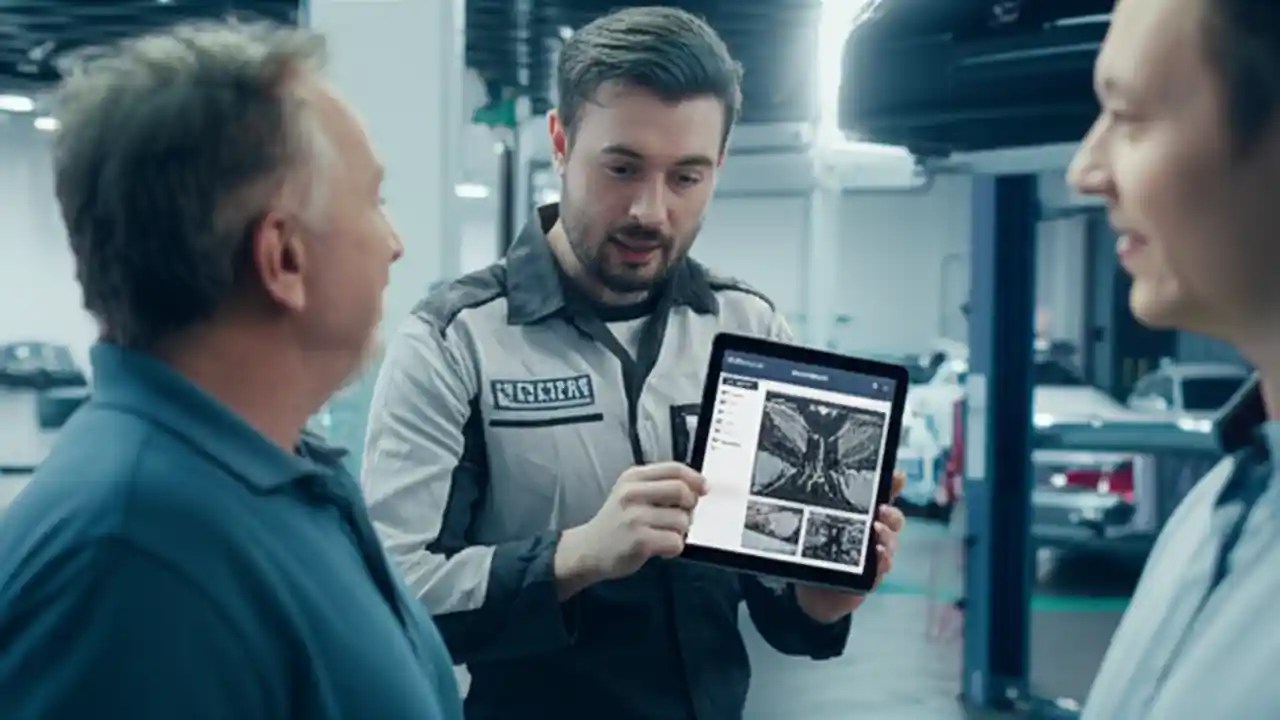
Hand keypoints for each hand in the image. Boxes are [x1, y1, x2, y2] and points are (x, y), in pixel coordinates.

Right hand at [554, 462, 706, 599]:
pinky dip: (674, 548)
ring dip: (680, 531)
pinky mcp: (640, 541)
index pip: (674, 469)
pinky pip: (676, 542)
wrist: (588, 550)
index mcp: (633, 477)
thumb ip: (659, 486)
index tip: (703, 489)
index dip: (695, 478)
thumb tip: (698, 488)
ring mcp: (635, 517)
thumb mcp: (630, 493)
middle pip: (682, 491)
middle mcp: (632, 493)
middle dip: (690, 506)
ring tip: (663, 535)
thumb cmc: (616, 522)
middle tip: (681, 517)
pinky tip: (660, 548)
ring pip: (682, 520)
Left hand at [795, 470, 906, 623]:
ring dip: (888, 536)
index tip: (898, 477)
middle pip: (893, 519)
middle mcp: (873, 533)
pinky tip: (878, 556)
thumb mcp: (814, 524)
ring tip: (877, 533)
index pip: (883, 495)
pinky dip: (884, 561)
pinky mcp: (872, 576)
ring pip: (891, 542)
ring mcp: (874, 555)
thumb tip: (799, 477)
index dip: (894, 484)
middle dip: (892, 513)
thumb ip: (814, 506)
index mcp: (862, 516)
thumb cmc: (818, 551)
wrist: (813, 591)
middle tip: (882, 510)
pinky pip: (883, 567)